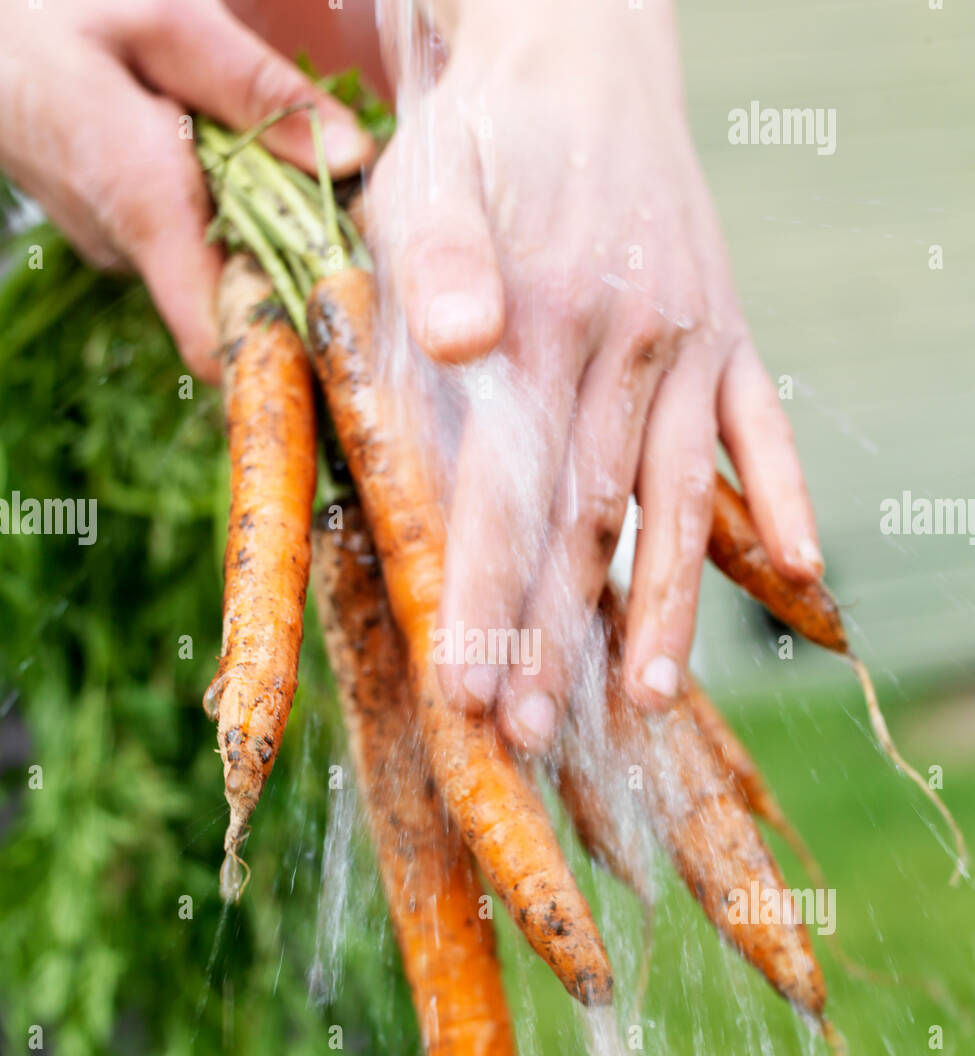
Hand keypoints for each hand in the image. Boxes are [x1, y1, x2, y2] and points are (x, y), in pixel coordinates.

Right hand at [0, 0, 373, 380]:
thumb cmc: (50, 9)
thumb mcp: (166, 20)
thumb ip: (259, 92)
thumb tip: (354, 158)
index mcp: (145, 202)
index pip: (214, 340)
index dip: (282, 350)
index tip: (340, 329)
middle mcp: (129, 246)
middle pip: (238, 297)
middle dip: (296, 263)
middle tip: (340, 206)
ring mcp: (118, 247)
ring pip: (218, 264)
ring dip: (260, 225)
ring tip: (266, 156)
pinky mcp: (116, 233)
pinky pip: (189, 239)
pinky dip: (222, 208)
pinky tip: (217, 153)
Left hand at [370, 0, 821, 749]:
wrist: (581, 50)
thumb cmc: (483, 139)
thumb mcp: (427, 182)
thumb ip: (436, 263)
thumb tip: (461, 337)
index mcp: (538, 320)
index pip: (505, 488)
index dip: (483, 593)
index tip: (463, 689)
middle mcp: (626, 341)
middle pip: (588, 517)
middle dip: (556, 631)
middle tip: (532, 731)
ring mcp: (690, 340)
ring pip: (679, 493)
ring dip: (664, 600)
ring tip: (649, 695)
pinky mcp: (731, 328)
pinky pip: (765, 422)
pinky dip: (785, 492)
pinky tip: (805, 568)